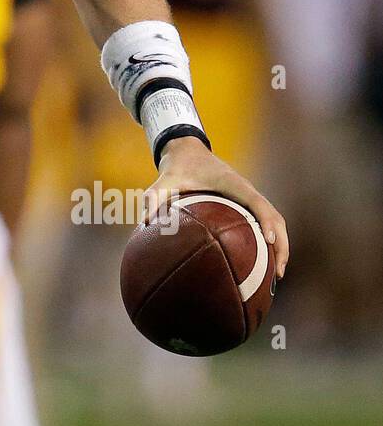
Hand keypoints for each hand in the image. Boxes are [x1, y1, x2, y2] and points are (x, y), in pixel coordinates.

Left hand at [143, 135, 288, 278]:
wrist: (186, 150)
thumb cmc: (178, 166)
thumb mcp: (163, 180)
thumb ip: (154, 198)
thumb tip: (145, 224)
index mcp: (234, 184)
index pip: (258, 203)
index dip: (267, 221)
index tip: (268, 241)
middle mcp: (247, 191)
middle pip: (275, 217)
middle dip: (281, 243)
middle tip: (278, 273)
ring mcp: (249, 198)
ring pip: (274, 222)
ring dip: (280, 245)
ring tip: (276, 275)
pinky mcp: (245, 204)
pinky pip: (263, 223)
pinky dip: (269, 241)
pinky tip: (260, 264)